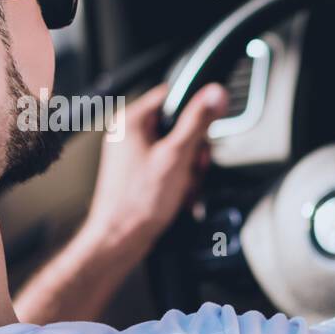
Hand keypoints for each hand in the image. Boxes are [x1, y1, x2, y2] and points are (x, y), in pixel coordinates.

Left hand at [83, 82, 227, 254]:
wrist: (120, 238)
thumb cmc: (136, 203)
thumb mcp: (176, 156)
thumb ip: (197, 122)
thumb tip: (214, 94)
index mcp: (131, 121)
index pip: (171, 95)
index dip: (193, 110)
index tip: (205, 126)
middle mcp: (128, 135)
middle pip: (178, 125)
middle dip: (193, 150)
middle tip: (191, 166)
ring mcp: (133, 156)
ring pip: (177, 149)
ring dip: (188, 169)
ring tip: (182, 186)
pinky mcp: (139, 174)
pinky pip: (168, 167)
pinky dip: (179, 181)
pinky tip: (178, 195)